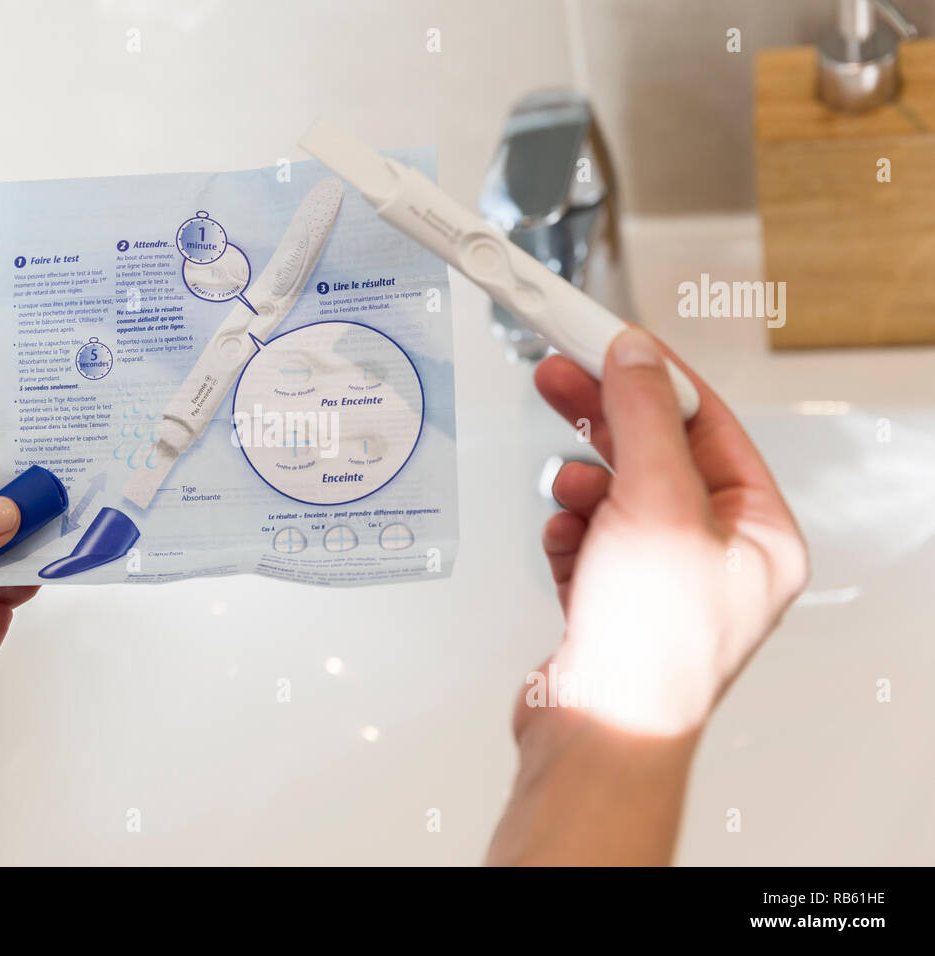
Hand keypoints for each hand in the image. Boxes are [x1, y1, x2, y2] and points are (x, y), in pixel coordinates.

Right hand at [527, 328, 808, 736]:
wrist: (597, 732)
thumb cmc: (649, 647)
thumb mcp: (656, 502)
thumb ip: (642, 420)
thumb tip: (636, 357)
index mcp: (758, 532)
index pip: (708, 424)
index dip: (655, 376)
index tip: (607, 338)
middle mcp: (717, 555)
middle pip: (655, 454)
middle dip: (603, 421)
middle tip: (557, 375)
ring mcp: (664, 579)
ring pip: (614, 496)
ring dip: (583, 491)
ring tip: (571, 503)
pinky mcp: (615, 600)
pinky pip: (587, 538)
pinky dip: (569, 536)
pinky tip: (566, 550)